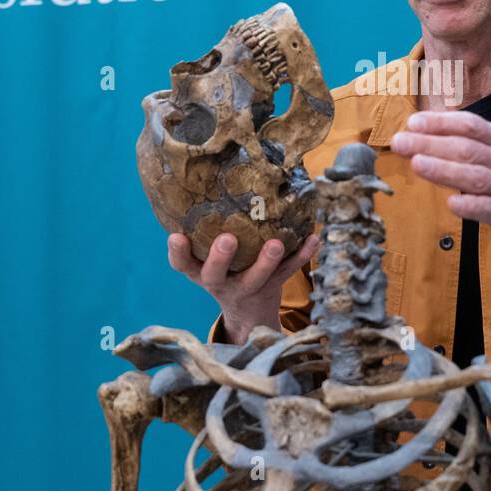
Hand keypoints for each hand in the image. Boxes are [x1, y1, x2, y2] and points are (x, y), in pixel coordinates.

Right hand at [168, 231, 320, 341]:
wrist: (248, 312)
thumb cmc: (224, 270)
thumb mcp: (206, 258)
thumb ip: (205, 231)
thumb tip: (207, 178)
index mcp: (200, 272)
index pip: (182, 264)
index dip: (177, 253)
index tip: (176, 236)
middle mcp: (220, 282)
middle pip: (215, 274)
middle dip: (220, 258)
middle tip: (228, 239)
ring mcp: (247, 287)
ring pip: (256, 278)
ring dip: (267, 261)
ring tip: (277, 244)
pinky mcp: (272, 286)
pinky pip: (288, 271)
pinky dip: (302, 255)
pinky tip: (313, 239)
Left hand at [389, 111, 490, 266]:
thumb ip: (472, 146)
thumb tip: (426, 133)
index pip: (470, 125)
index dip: (440, 122)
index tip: (411, 122)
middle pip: (466, 148)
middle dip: (430, 143)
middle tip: (400, 142)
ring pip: (475, 176)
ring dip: (443, 169)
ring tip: (416, 164)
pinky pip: (490, 209)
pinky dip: (470, 205)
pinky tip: (451, 203)